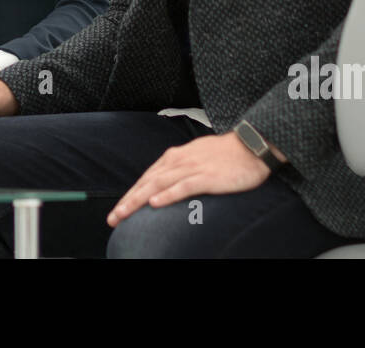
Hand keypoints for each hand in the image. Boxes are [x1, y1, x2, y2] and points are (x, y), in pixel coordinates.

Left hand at [106, 132, 282, 226]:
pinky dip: (168, 195)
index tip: (118, 210)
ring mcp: (192, 168)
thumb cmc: (226, 155)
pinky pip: (183, 187)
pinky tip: (155, 204)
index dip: (130, 194)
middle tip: (113, 218)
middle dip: (127, 201)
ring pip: (159, 185)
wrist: (251, 146)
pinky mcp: (207, 177)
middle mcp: (179, 161)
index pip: (147, 178)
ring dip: (138, 200)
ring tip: (124, 214)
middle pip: (147, 183)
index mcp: (175, 157)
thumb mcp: (196, 158)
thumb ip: (179, 169)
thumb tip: (164, 185)